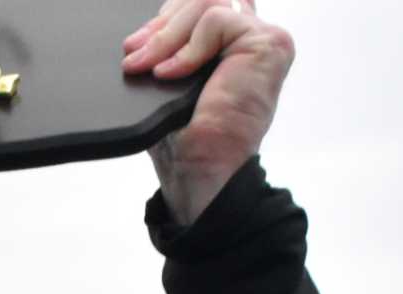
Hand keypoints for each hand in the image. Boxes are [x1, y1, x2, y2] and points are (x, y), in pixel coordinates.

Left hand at [122, 0, 293, 223]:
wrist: (202, 169)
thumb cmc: (188, 137)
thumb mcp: (172, 81)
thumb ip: (171, 47)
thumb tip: (141, 33)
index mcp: (231, 45)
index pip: (198, 6)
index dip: (165, 18)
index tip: (135, 46)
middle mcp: (250, 38)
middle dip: (161, 24)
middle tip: (134, 55)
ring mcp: (263, 39)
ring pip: (207, 3)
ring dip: (168, 35)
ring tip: (148, 66)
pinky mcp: (268, 43)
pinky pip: (216, 19)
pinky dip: (188, 46)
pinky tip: (173, 73)